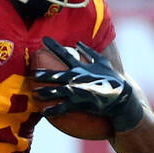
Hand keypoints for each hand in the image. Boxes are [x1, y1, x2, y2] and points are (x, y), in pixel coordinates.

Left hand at [30, 37, 144, 131]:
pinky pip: (63, 108)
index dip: (53, 46)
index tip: (43, 40)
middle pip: (55, 75)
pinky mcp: (79, 104)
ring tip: (34, 94)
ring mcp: (77, 91)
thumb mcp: (103, 63)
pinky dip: (53, 110)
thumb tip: (78, 43)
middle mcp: (77, 78)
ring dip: (44, 93)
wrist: (121, 98)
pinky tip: (44, 112)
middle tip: (32, 73)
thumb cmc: (113, 79)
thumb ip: (89, 52)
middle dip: (42, 74)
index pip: (64, 54)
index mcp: (81, 67)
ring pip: (56, 92)